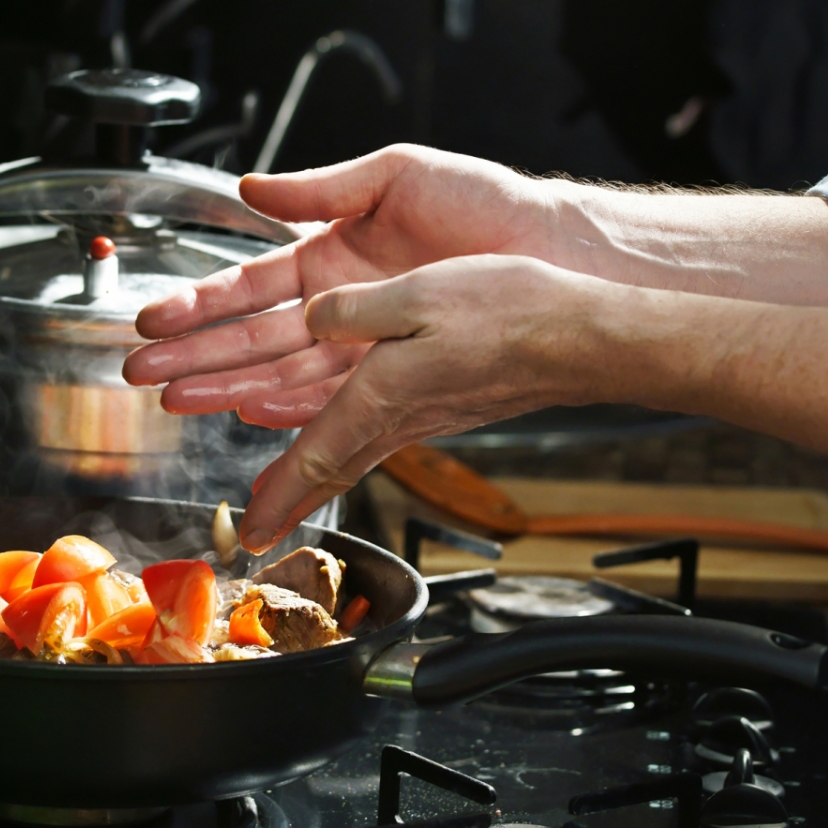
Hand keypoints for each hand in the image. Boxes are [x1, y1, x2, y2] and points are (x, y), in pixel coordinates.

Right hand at [122, 144, 567, 420]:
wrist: (552, 248)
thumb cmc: (485, 204)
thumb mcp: (395, 174)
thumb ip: (319, 187)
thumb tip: (253, 189)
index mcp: (332, 255)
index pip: (249, 285)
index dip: (200, 303)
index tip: (153, 317)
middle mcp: (342, 307)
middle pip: (253, 338)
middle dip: (195, 355)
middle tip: (142, 372)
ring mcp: (367, 344)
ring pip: (284, 374)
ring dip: (230, 386)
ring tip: (180, 399)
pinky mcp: (399, 375)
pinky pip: (335, 398)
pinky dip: (293, 407)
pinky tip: (254, 413)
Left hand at [231, 256, 622, 552]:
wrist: (578, 337)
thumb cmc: (510, 316)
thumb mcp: (418, 295)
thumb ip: (354, 309)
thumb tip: (314, 316)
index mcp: (381, 396)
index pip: (313, 460)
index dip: (275, 499)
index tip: (248, 532)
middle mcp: (399, 417)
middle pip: (329, 472)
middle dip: (287, 505)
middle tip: (256, 531)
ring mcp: (424, 415)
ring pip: (352, 454)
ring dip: (311, 476)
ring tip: (284, 490)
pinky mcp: (444, 402)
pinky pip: (379, 434)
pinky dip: (347, 445)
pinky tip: (347, 433)